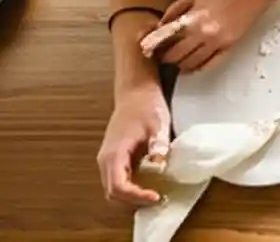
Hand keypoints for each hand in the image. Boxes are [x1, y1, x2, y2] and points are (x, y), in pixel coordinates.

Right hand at [97, 79, 170, 205]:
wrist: (136, 92)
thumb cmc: (147, 105)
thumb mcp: (158, 122)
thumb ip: (158, 142)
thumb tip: (159, 162)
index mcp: (114, 153)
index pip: (118, 186)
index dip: (136, 196)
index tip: (156, 197)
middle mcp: (106, 160)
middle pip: (113, 193)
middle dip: (134, 201)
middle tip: (159, 199)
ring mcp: (108, 160)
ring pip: (114, 189)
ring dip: (132, 196)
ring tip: (156, 195)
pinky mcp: (115, 159)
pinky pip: (119, 180)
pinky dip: (132, 188)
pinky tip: (150, 185)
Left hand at [142, 0, 272, 72]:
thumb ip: (175, 11)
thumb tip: (161, 26)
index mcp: (192, 19)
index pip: (165, 40)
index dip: (153, 46)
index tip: (148, 49)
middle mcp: (203, 34)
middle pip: (176, 55)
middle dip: (165, 57)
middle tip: (161, 56)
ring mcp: (218, 42)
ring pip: (191, 64)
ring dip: (180, 65)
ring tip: (175, 61)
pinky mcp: (230, 46)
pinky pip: (210, 64)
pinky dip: (198, 68)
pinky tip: (191, 67)